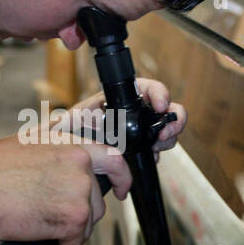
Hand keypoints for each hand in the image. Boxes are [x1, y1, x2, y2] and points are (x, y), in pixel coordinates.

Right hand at [0, 135, 130, 244]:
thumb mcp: (26, 146)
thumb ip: (52, 154)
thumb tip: (60, 173)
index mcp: (70, 142)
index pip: (113, 158)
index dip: (121, 178)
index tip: (121, 190)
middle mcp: (80, 163)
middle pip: (97, 201)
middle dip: (80, 216)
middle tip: (60, 225)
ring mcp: (79, 190)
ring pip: (86, 225)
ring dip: (68, 236)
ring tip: (44, 239)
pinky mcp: (72, 218)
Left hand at [62, 78, 187, 159]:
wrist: (69, 154)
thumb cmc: (69, 131)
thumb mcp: (75, 119)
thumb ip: (84, 115)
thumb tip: (95, 116)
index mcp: (122, 98)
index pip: (148, 88)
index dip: (160, 93)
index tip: (160, 106)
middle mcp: (135, 112)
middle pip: (166, 109)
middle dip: (174, 118)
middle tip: (165, 132)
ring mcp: (141, 130)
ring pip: (166, 129)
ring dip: (169, 137)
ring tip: (157, 146)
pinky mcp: (141, 148)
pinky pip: (158, 148)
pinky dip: (160, 153)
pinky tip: (151, 156)